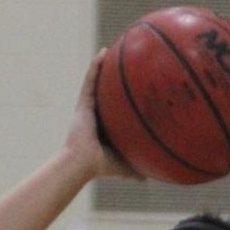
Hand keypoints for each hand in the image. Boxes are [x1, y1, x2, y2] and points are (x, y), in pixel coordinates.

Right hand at [66, 50, 141, 181]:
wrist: (81, 163)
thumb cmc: (100, 167)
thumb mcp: (123, 165)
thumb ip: (135, 168)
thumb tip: (148, 179)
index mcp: (104, 126)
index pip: (115, 108)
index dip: (122, 97)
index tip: (133, 87)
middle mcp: (96, 114)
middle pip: (106, 92)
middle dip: (113, 78)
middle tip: (125, 63)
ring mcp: (88, 107)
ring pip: (97, 82)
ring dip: (103, 66)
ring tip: (113, 50)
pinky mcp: (83, 103)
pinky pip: (90, 80)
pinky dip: (95, 66)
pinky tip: (103, 53)